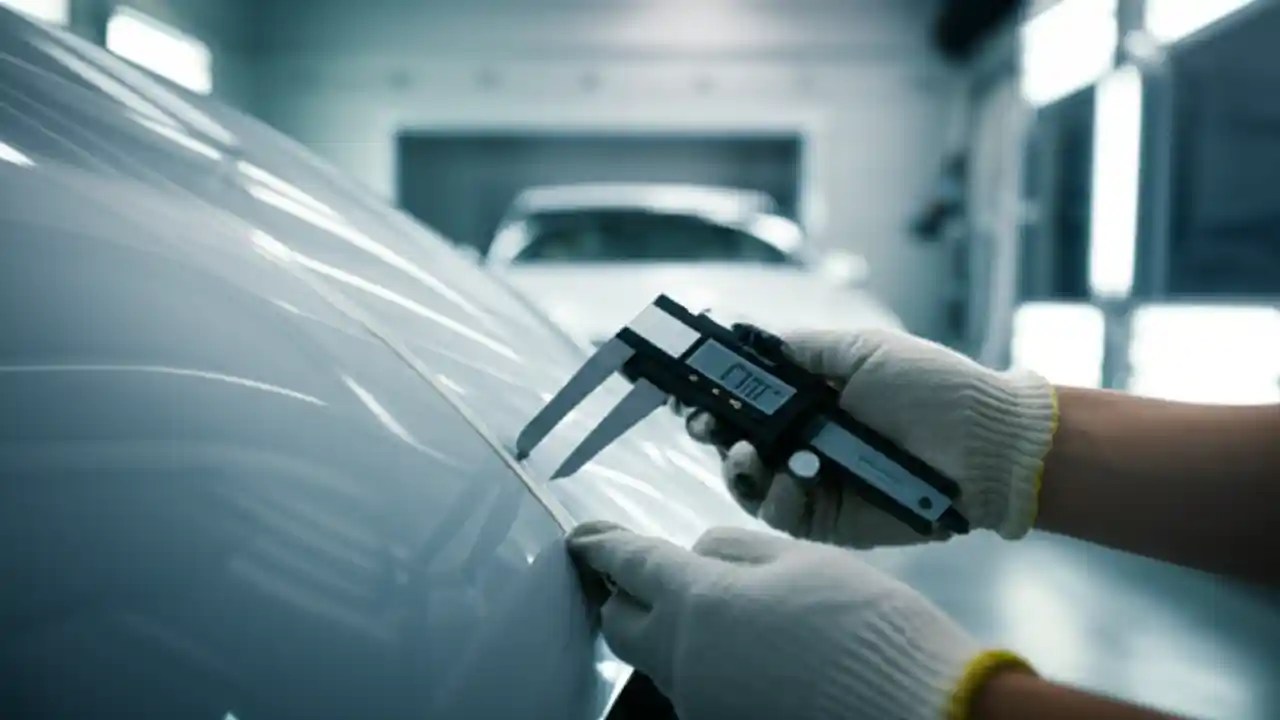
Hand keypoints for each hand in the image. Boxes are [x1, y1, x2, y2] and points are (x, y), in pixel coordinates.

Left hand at [567, 520, 1016, 719]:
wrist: (914, 709)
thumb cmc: (861, 620)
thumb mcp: (800, 558)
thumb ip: (735, 551)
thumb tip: (698, 559)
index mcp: (695, 600)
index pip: (628, 564)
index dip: (602, 543)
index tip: (581, 535)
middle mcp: (682, 658)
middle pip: (622, 625)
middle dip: (622, 595)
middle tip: (641, 576)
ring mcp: (700, 702)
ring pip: (659, 659)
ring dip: (668, 630)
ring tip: (715, 610)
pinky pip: (697, 686)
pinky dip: (705, 660)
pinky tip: (749, 648)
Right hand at [687, 329, 1055, 546]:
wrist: (983, 445)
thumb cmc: (933, 389)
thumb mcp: (864, 351)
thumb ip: (804, 350)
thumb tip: (752, 340)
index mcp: (810, 401)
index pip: (746, 401)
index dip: (715, 398)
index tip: (691, 392)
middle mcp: (804, 442)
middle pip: (736, 443)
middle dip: (713, 434)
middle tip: (706, 427)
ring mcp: (813, 483)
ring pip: (749, 484)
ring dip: (738, 468)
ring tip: (749, 454)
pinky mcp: (828, 519)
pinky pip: (783, 513)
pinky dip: (779, 497)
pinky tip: (796, 479)